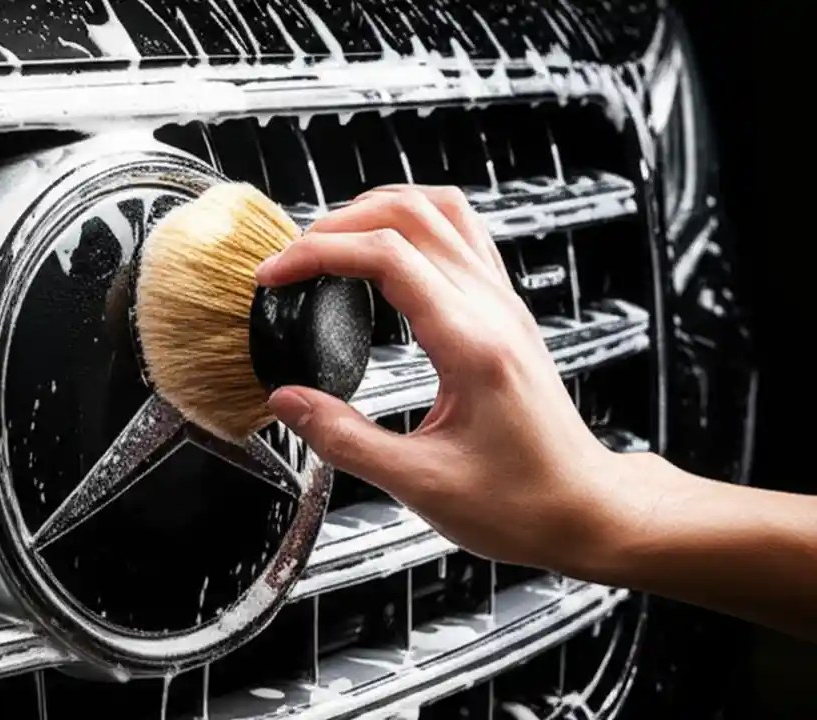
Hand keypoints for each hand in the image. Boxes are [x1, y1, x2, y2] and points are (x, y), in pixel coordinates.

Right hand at [255, 186, 646, 573]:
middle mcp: (493, 310)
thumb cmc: (523, 502)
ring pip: (439, 209)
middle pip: (410, 214)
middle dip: (338, 224)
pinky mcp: (503, 311)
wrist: (584, 510)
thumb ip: (344, 439)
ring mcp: (503, 304)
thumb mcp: (421, 484)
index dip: (319, 254)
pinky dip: (410, 223)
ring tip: (329, 241)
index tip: (276, 274)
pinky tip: (381, 249)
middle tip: (292, 258)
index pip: (387, 256)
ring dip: (375, 211)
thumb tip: (288, 402)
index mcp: (472, 344)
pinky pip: (460, 232)